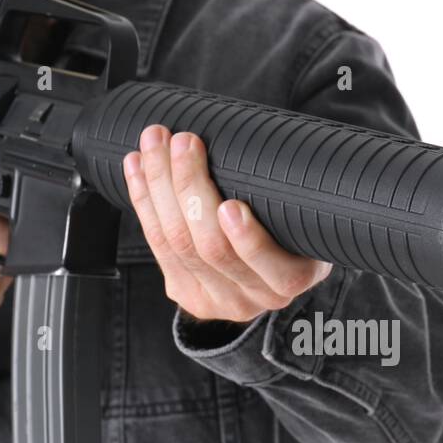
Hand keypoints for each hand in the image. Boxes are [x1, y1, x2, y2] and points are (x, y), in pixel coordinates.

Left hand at [122, 124, 332, 322]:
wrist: (268, 266)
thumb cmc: (291, 226)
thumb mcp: (304, 218)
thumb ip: (288, 199)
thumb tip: (257, 148)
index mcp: (291, 278)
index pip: (264, 263)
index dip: (246, 239)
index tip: (231, 206)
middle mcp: (253, 297)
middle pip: (211, 247)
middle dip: (191, 187)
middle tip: (185, 142)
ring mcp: (215, 300)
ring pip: (176, 242)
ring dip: (159, 185)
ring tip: (156, 143)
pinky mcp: (184, 293)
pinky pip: (157, 245)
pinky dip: (143, 200)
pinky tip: (137, 168)